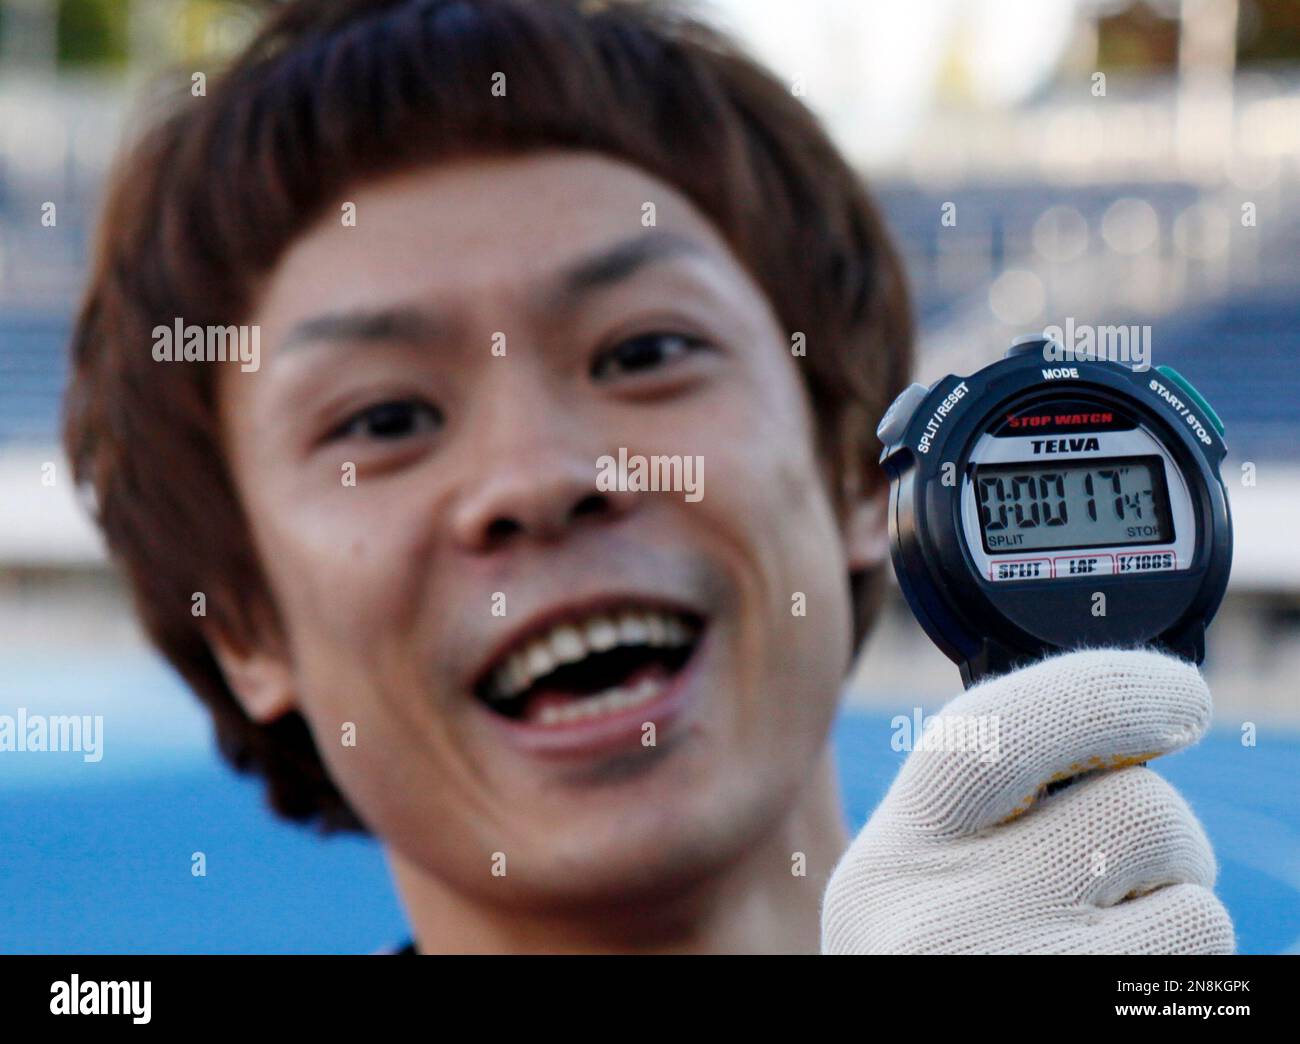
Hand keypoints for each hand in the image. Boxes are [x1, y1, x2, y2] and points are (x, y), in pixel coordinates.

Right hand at [821, 648, 1234, 953]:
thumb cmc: (942, 974)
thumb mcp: (918, 889)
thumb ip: (985, 810)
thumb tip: (1125, 729)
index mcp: (891, 860)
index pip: (1004, 729)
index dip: (1109, 687)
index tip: (1184, 695)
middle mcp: (944, 922)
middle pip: (1138, 808)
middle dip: (1163, 831)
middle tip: (1122, 872)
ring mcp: (1029, 987)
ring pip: (1194, 896)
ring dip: (1180, 911)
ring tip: (1106, 950)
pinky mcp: (1105, 1032)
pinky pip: (1212, 970)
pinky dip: (1191, 974)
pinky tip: (1120, 991)